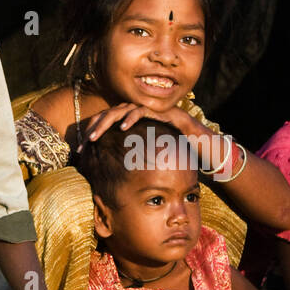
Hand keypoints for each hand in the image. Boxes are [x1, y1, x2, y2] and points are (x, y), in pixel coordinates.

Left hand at [82, 103, 210, 164]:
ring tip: (95, 135)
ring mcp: (154, 110)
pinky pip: (144, 110)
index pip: (109, 121)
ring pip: (123, 109)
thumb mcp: (151, 159)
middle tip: (83, 142)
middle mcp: (143, 112)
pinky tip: (122, 128)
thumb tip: (111, 179)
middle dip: (95, 126)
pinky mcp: (166, 111)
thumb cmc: (179, 155)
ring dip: (106, 122)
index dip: (94, 132)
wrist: (208, 150)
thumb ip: (133, 162)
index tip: (81, 149)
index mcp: (136, 122)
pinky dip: (131, 117)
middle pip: (111, 113)